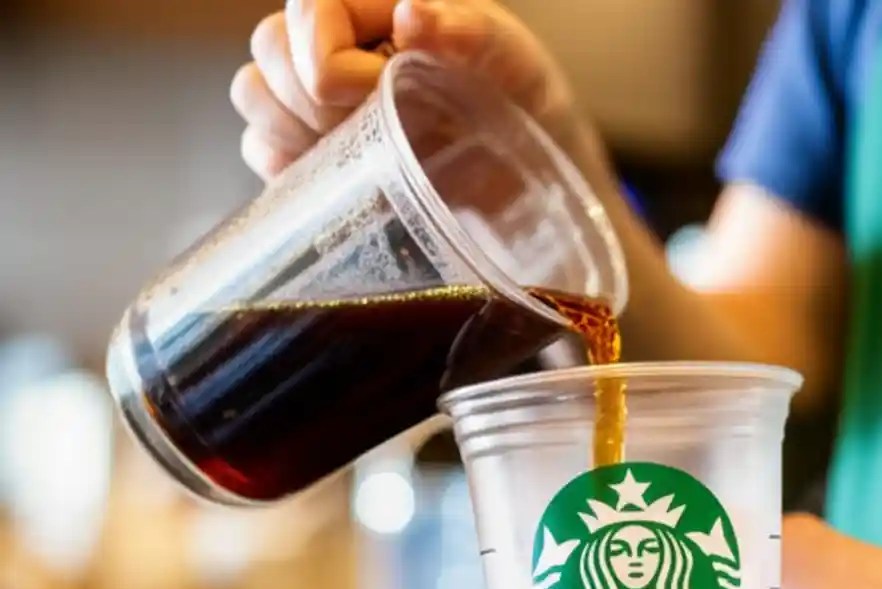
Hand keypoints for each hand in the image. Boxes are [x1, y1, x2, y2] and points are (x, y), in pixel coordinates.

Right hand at [230, 0, 603, 180]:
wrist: (527, 172)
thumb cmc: (524, 102)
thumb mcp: (514, 63)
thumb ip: (469, 32)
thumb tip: (411, 13)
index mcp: (376, 4)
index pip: (308, 9)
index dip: (326, 59)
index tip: (376, 95)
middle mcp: (337, 38)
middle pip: (269, 49)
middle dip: (311, 100)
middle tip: (372, 130)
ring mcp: (314, 91)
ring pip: (253, 95)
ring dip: (295, 132)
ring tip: (359, 153)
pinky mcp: (306, 143)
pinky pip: (258, 147)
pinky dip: (287, 167)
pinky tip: (337, 177)